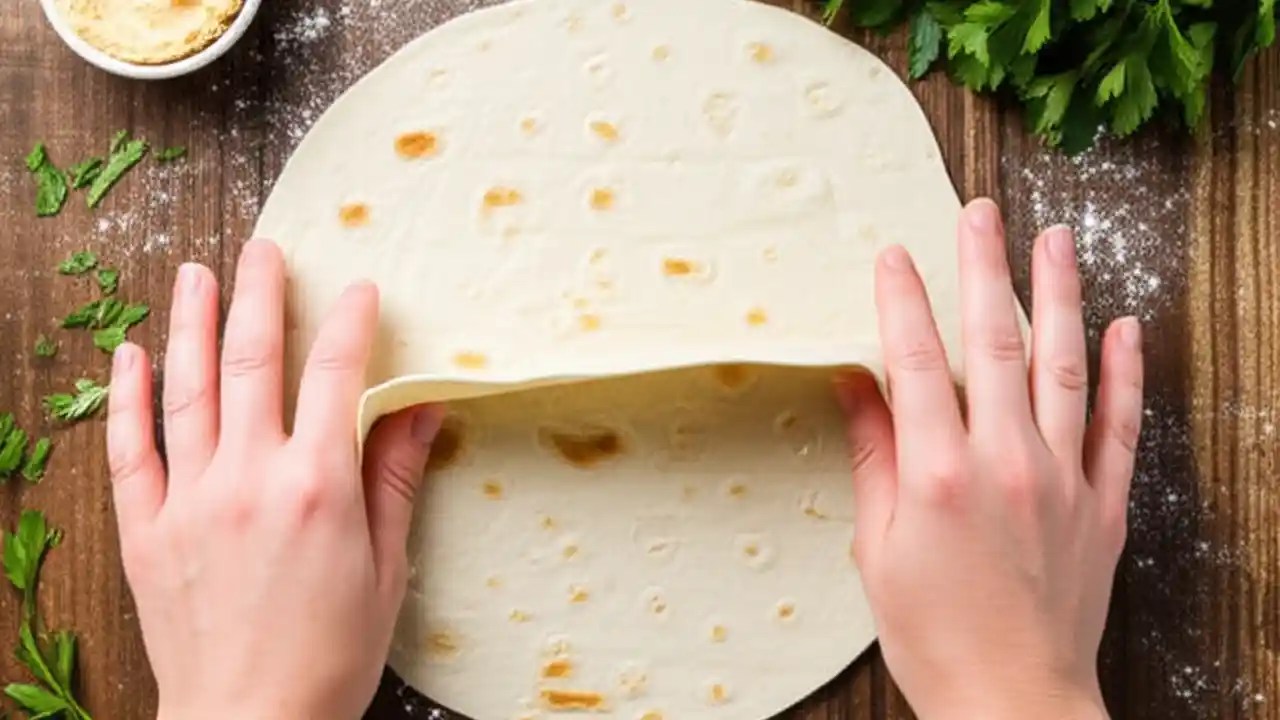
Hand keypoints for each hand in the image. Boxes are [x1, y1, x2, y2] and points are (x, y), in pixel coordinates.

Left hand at [106, 240, 445, 719]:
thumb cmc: (330, 654)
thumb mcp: (385, 566)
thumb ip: (394, 478)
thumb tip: (420, 407)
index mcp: (319, 486)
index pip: (336, 375)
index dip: (350, 322)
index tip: (359, 288)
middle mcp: (250, 477)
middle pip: (255, 362)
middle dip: (263, 296)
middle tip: (266, 250)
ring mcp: (190, 499)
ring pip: (189, 389)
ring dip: (193, 323)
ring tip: (197, 273)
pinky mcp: (146, 529)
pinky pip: (130, 448)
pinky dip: (128, 397)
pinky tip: (132, 354)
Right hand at [835, 199, 1142, 719]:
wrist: (1011, 703)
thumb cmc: (932, 634)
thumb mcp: (877, 549)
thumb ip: (872, 457)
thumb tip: (856, 387)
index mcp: (937, 475)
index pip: (916, 361)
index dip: (901, 299)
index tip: (894, 253)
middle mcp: (1005, 464)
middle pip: (995, 343)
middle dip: (983, 268)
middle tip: (980, 212)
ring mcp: (1063, 481)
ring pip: (1065, 367)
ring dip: (1059, 296)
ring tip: (1054, 240)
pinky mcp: (1102, 507)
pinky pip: (1119, 425)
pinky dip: (1124, 372)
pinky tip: (1125, 326)